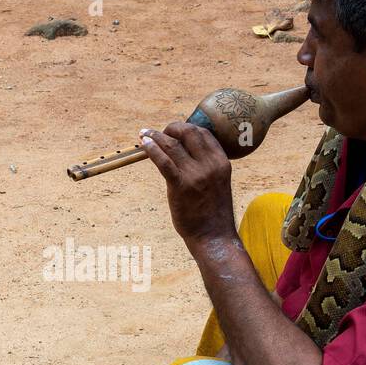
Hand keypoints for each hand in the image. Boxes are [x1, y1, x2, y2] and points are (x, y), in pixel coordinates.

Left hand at [140, 121, 235, 249]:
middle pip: (189, 133)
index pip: (204, 133)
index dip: (186, 127)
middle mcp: (210, 165)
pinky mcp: (181, 186)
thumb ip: (206, 167)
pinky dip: (152, 149)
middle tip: (158, 132)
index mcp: (222, 162)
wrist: (214, 236)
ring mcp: (196, 175)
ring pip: (173, 145)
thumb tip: (185, 153)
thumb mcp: (217, 183)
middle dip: (172, 128)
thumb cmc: (213, 213)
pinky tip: (144, 144)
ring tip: (144, 134)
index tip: (174, 130)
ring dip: (156, 136)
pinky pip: (164, 162)